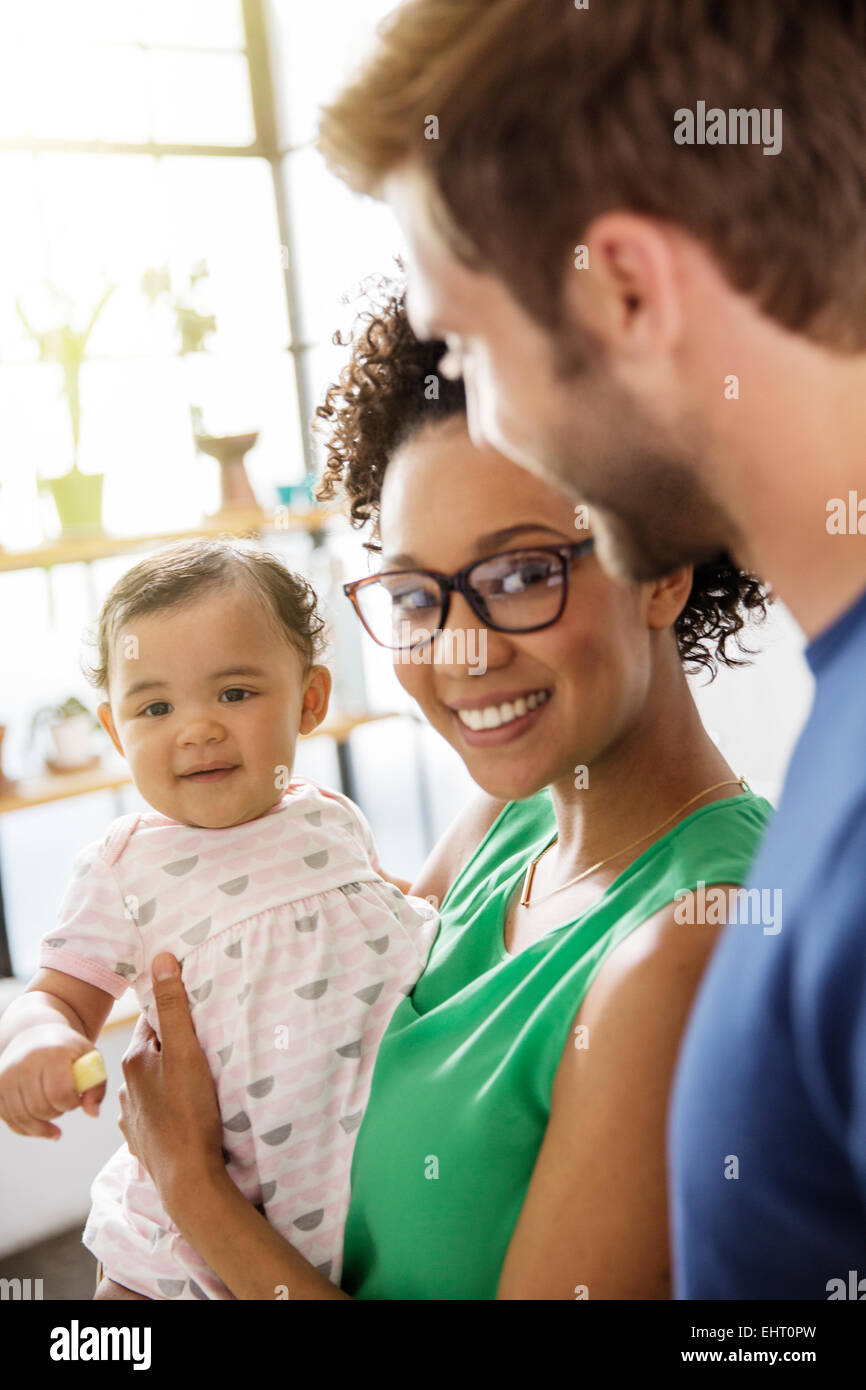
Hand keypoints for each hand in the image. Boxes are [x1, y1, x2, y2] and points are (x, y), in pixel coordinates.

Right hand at [0, 1024, 103, 1138]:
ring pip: (21, 1117)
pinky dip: (25, 1129)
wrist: (37, 1034)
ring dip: (41, 1125)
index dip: (71, 1103)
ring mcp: (6, 1074)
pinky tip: (40, 1127)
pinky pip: (8, 1119)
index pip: (59, 1093)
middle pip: (40, 1107)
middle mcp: (24, 1062)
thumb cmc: (68, 1051)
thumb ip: (97, 1086)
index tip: (76, 1098)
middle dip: (57, 1113)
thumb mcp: (90, 1060)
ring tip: (54, 1121)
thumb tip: (92, 1113)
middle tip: (64, 1103)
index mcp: (52, 1053)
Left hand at [117, 954, 223, 1220]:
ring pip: (152, 1085)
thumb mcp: (187, 1052)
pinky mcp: (142, 1141)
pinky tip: (185, 1113)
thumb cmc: (190, 1112)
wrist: (188, 1178)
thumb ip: (175, 1007)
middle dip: (174, 1047)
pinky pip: (154, 1114)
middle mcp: (125, 1087)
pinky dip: (167, 1108)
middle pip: (153, 1053)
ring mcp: (132, 1117)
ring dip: (170, 1079)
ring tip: (198, 1082)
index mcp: (135, 1060)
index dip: (174, 1014)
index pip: (153, 1021)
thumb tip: (161, 959)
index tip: (197, 1011)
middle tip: (205, 1047)